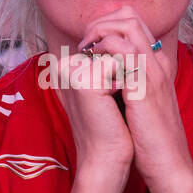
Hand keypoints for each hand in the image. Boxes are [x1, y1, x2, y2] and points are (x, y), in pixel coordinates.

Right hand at [49, 40, 132, 191]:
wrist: (106, 160)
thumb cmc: (111, 125)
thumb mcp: (108, 86)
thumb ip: (110, 60)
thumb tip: (127, 32)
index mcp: (67, 64)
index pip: (107, 43)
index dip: (121, 66)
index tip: (110, 96)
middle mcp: (65, 64)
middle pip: (112, 44)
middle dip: (123, 68)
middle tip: (112, 100)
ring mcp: (72, 71)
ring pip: (117, 52)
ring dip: (125, 76)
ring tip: (111, 103)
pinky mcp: (84, 82)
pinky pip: (120, 65)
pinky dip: (126, 83)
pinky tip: (113, 106)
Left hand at [78, 8, 192, 192]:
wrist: (168, 164)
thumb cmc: (149, 139)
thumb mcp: (136, 104)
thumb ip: (123, 85)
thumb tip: (99, 74)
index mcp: (156, 64)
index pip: (132, 23)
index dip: (106, 26)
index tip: (88, 46)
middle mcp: (157, 62)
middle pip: (130, 16)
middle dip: (99, 24)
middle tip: (84, 45)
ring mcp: (153, 72)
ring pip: (127, 27)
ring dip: (99, 34)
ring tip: (86, 54)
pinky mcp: (146, 86)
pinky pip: (123, 52)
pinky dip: (103, 53)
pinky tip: (94, 71)